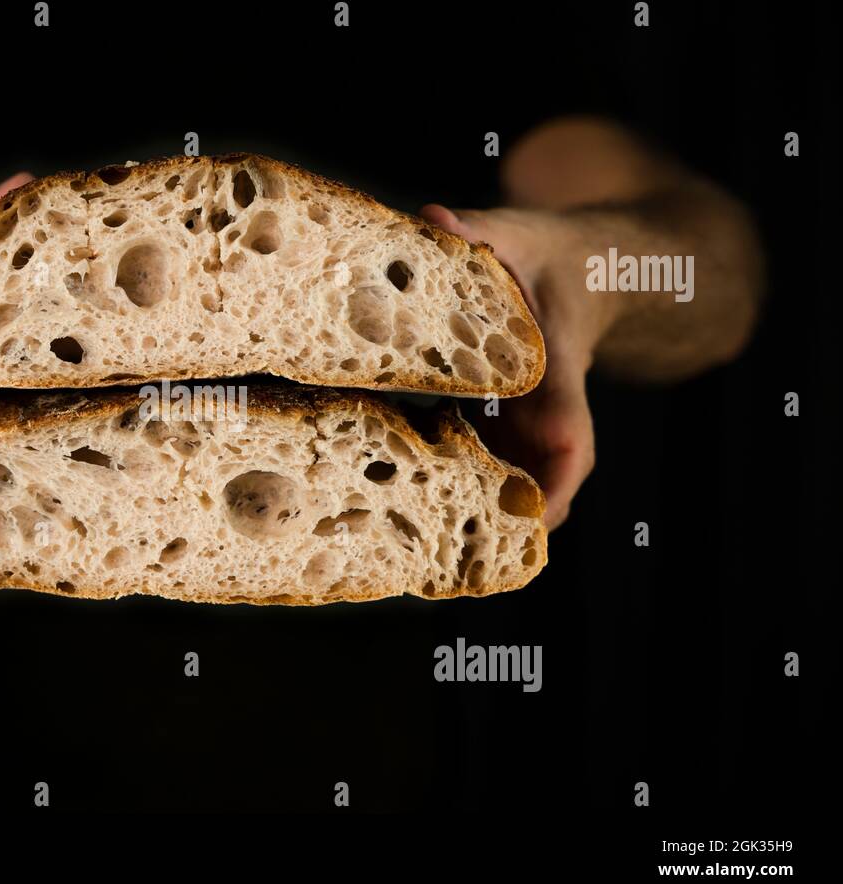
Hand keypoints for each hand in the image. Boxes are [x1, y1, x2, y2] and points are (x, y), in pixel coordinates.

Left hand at [420, 204, 619, 528]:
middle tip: (443, 555)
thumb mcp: (521, 231)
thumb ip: (478, 228)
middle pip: (534, 483)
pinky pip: (489, 463)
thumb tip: (431, 218)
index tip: (532, 523)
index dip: (551, 486)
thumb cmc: (554, 253)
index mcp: (557, 370)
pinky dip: (456, 478)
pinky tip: (400, 485)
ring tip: (409, 539)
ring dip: (473, 508)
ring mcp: (532, 424)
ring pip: (511, 481)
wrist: (593, 266)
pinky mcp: (511, 425)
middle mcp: (548, 409)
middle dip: (497, 520)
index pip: (568, 437)